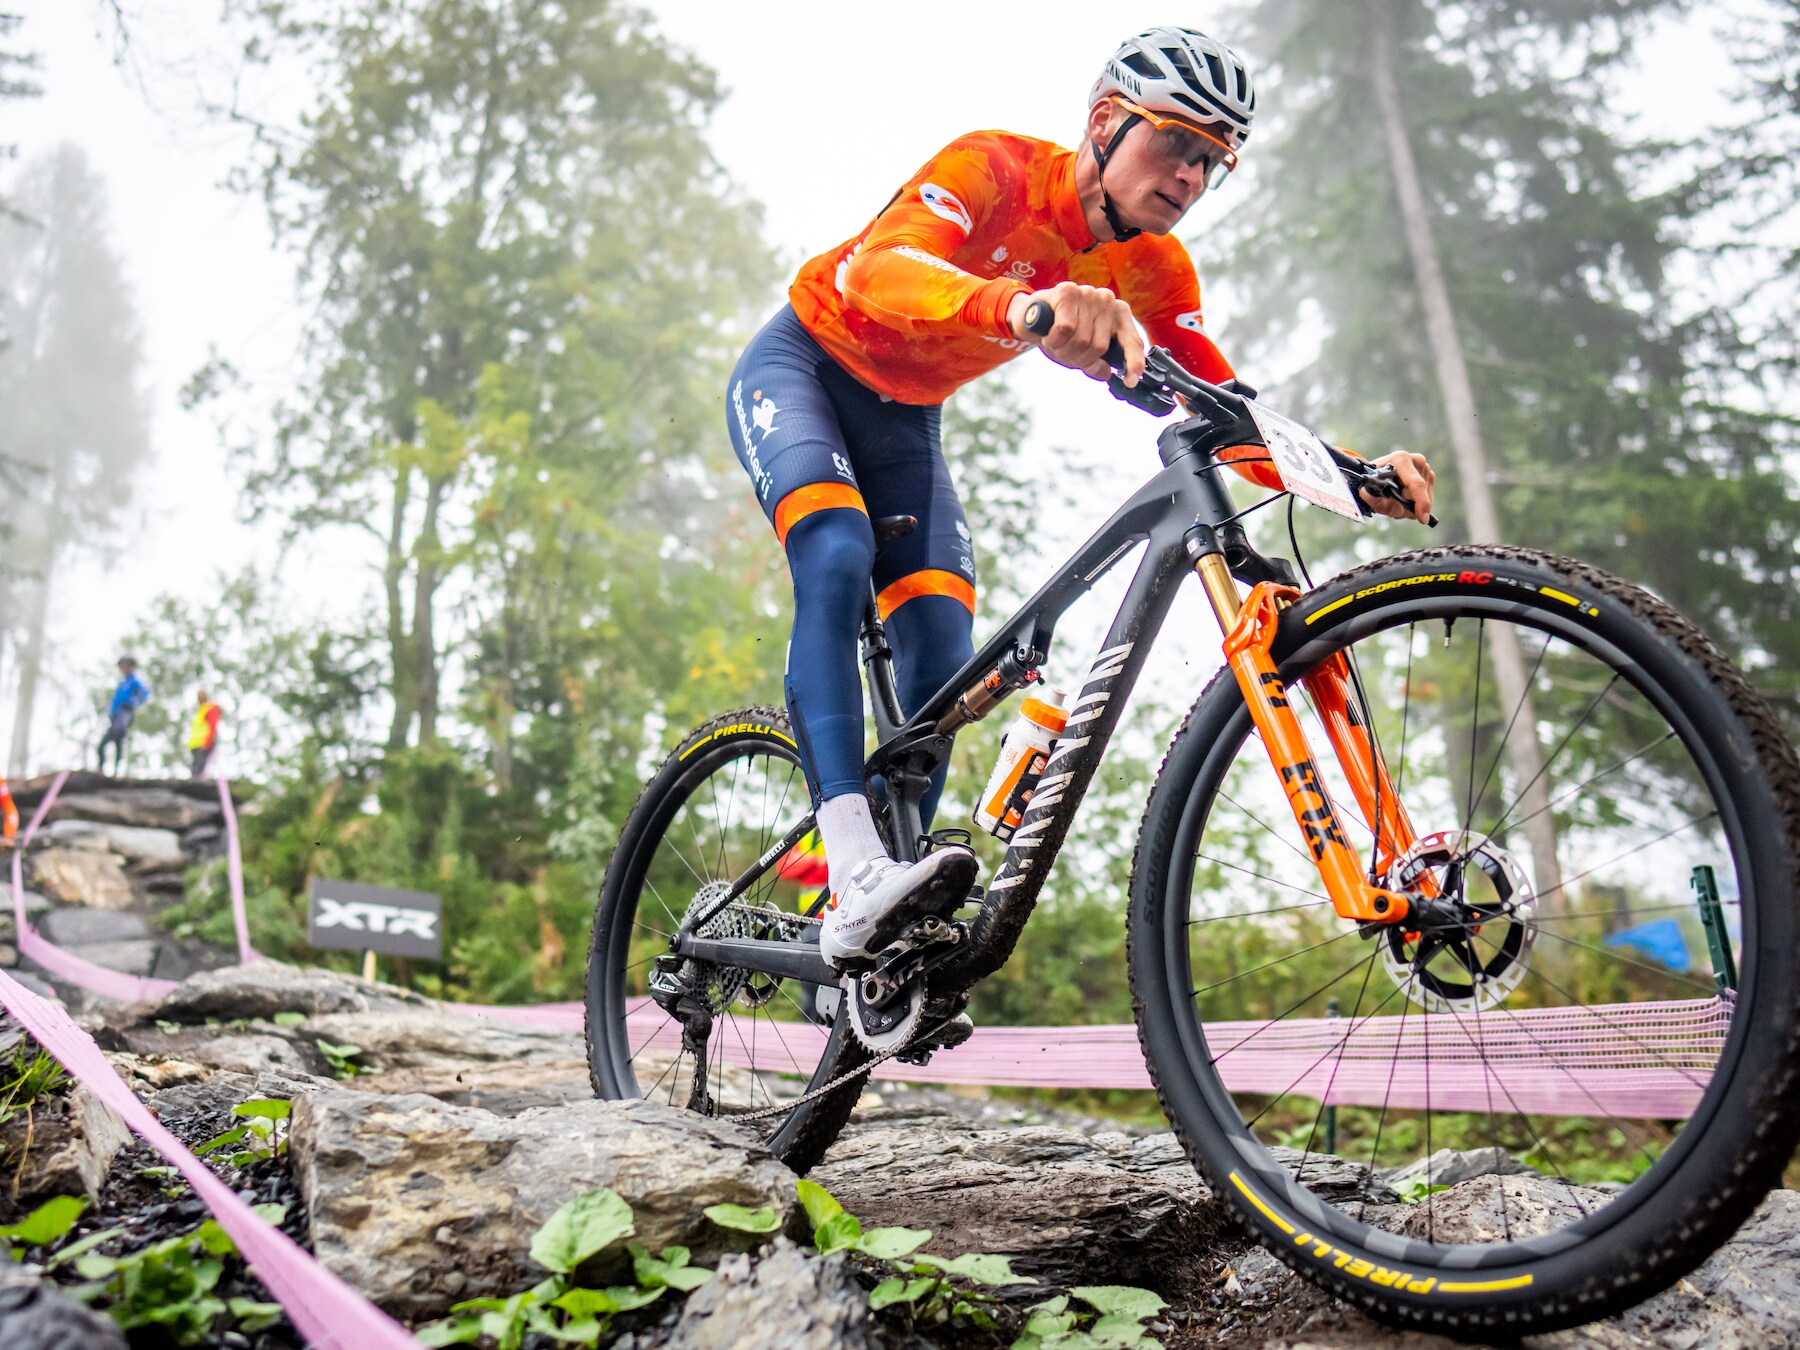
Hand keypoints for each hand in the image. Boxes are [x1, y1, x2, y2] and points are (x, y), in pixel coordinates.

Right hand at [1008, 282, 1145, 386]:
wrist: (1028, 316)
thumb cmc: (1059, 333)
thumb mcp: (1080, 353)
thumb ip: (1095, 362)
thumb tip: (1106, 373)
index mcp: (1118, 315)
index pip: (1132, 341)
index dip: (1134, 362)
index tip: (1130, 382)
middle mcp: (1107, 301)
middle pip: (1099, 347)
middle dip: (1078, 359)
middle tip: (1064, 352)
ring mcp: (1089, 294)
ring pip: (1081, 340)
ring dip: (1063, 350)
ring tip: (1055, 342)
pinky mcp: (1068, 292)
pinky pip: (1065, 329)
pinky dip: (1054, 340)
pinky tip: (1048, 335)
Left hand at [1363, 451, 1435, 523]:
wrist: (1375, 474)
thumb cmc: (1370, 482)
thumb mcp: (1366, 493)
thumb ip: (1376, 502)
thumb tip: (1397, 509)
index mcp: (1401, 460)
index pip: (1416, 484)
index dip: (1421, 502)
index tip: (1422, 519)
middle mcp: (1417, 461)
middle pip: (1419, 495)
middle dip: (1407, 507)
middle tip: (1390, 504)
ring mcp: (1425, 469)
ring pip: (1425, 499)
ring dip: (1410, 507)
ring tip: (1395, 500)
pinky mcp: (1429, 476)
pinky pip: (1428, 499)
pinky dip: (1415, 505)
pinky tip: (1403, 499)